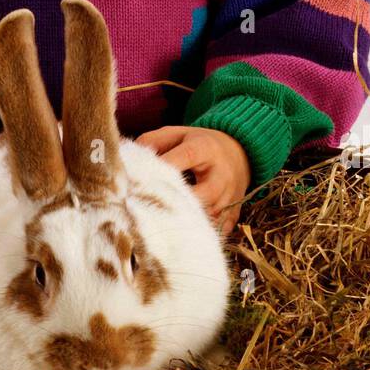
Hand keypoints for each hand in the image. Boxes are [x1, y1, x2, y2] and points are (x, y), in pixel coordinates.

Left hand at [135, 125, 251, 236]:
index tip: (139, 179)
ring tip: (159, 223)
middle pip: (200, 194)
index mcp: (205, 148)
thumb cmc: (198, 145)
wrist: (239, 154)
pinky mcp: (233, 214)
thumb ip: (152, 141)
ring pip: (207, 216)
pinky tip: (179, 234)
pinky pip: (215, 231)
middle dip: (175, 202)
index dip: (163, 168)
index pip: (185, 157)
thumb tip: (129, 158)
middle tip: (149, 208)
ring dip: (183, 221)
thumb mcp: (177, 134)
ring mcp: (229, 197)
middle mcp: (221, 174)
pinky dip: (197, 234)